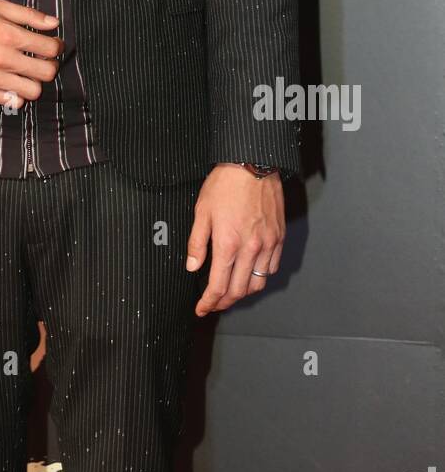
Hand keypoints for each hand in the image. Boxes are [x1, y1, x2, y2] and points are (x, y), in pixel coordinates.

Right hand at [0, 0, 62, 106]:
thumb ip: (28, 14)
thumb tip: (53, 23)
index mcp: (8, 35)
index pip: (50, 49)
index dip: (57, 46)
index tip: (53, 44)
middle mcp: (2, 58)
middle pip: (46, 73)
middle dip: (51, 65)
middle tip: (44, 59)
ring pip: (33, 91)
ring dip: (36, 81)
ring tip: (29, 71)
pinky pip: (12, 101)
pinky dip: (18, 94)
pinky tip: (13, 81)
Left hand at [186, 163, 284, 315]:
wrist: (253, 163)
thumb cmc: (226, 183)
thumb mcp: (202, 211)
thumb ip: (197, 242)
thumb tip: (193, 266)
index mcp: (228, 243)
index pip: (218, 286)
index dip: (208, 302)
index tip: (202, 308)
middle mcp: (250, 248)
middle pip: (239, 290)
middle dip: (224, 302)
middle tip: (214, 302)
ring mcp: (268, 244)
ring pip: (258, 283)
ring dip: (243, 292)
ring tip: (231, 291)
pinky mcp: (278, 237)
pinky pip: (272, 267)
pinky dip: (261, 276)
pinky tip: (250, 273)